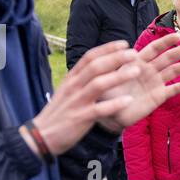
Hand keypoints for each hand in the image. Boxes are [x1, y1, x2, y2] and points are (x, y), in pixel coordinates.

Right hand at [26, 40, 151, 154]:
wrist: (42, 136)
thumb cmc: (60, 112)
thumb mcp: (68, 91)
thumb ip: (82, 79)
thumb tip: (100, 68)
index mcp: (71, 79)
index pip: (89, 57)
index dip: (107, 49)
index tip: (124, 43)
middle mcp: (73, 87)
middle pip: (95, 67)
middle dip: (116, 58)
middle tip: (134, 53)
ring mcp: (77, 102)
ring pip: (98, 84)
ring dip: (119, 76)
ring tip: (137, 71)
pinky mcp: (80, 118)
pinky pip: (99, 109)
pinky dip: (114, 104)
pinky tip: (129, 100)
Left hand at [90, 34, 179, 133]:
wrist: (110, 113)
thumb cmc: (107, 92)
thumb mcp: (109, 75)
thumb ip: (119, 65)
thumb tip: (132, 53)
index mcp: (138, 62)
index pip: (154, 48)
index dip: (166, 42)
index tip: (177, 36)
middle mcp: (149, 70)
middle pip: (168, 57)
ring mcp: (155, 83)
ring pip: (173, 72)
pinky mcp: (159, 97)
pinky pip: (172, 90)